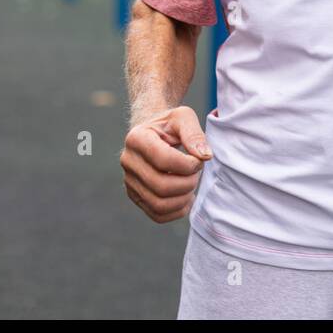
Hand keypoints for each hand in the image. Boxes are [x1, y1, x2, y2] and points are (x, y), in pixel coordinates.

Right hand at [120, 106, 211, 223]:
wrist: (153, 134)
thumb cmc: (170, 126)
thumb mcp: (183, 118)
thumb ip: (194, 134)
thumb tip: (204, 156)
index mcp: (136, 138)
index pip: (163, 160)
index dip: (188, 164)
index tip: (199, 159)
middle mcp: (128, 161)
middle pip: (161, 186)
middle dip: (188, 183)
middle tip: (197, 173)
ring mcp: (129, 181)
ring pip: (159, 204)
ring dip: (184, 198)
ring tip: (192, 184)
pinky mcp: (135, 196)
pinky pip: (157, 215)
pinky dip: (177, 211)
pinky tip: (186, 197)